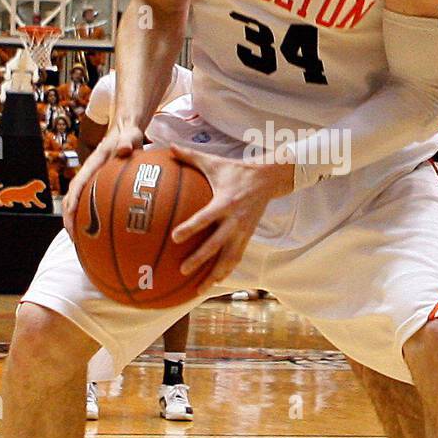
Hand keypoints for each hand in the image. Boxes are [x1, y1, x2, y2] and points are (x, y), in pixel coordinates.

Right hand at [62, 119, 144, 236]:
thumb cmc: (128, 134)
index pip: (77, 184)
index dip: (72, 201)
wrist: (126, 131)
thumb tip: (125, 149)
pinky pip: (94, 205)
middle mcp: (89, 175)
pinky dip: (95, 219)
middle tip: (75, 240)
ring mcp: (93, 182)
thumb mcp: (130, 135)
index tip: (70, 217)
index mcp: (93, 164)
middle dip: (70, 219)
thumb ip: (127, 141)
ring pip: (80, 204)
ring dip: (79, 222)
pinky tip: (107, 235)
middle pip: (73, 199)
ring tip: (85, 244)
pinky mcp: (100, 187)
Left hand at [170, 147, 293, 294]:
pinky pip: (235, 258)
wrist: (269, 179)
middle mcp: (235, 220)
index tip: (175, 238)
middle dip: (200, 259)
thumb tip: (168, 147)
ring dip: (214, 275)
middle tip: (182, 270)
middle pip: (216, 245)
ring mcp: (243, 232)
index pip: (206, 218)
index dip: (191, 228)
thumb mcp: (215, 162)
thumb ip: (190, 156)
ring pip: (228, 259)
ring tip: (198, 290)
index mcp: (225, 202)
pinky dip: (225, 272)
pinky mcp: (247, 237)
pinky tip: (212, 284)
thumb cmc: (236, 170)